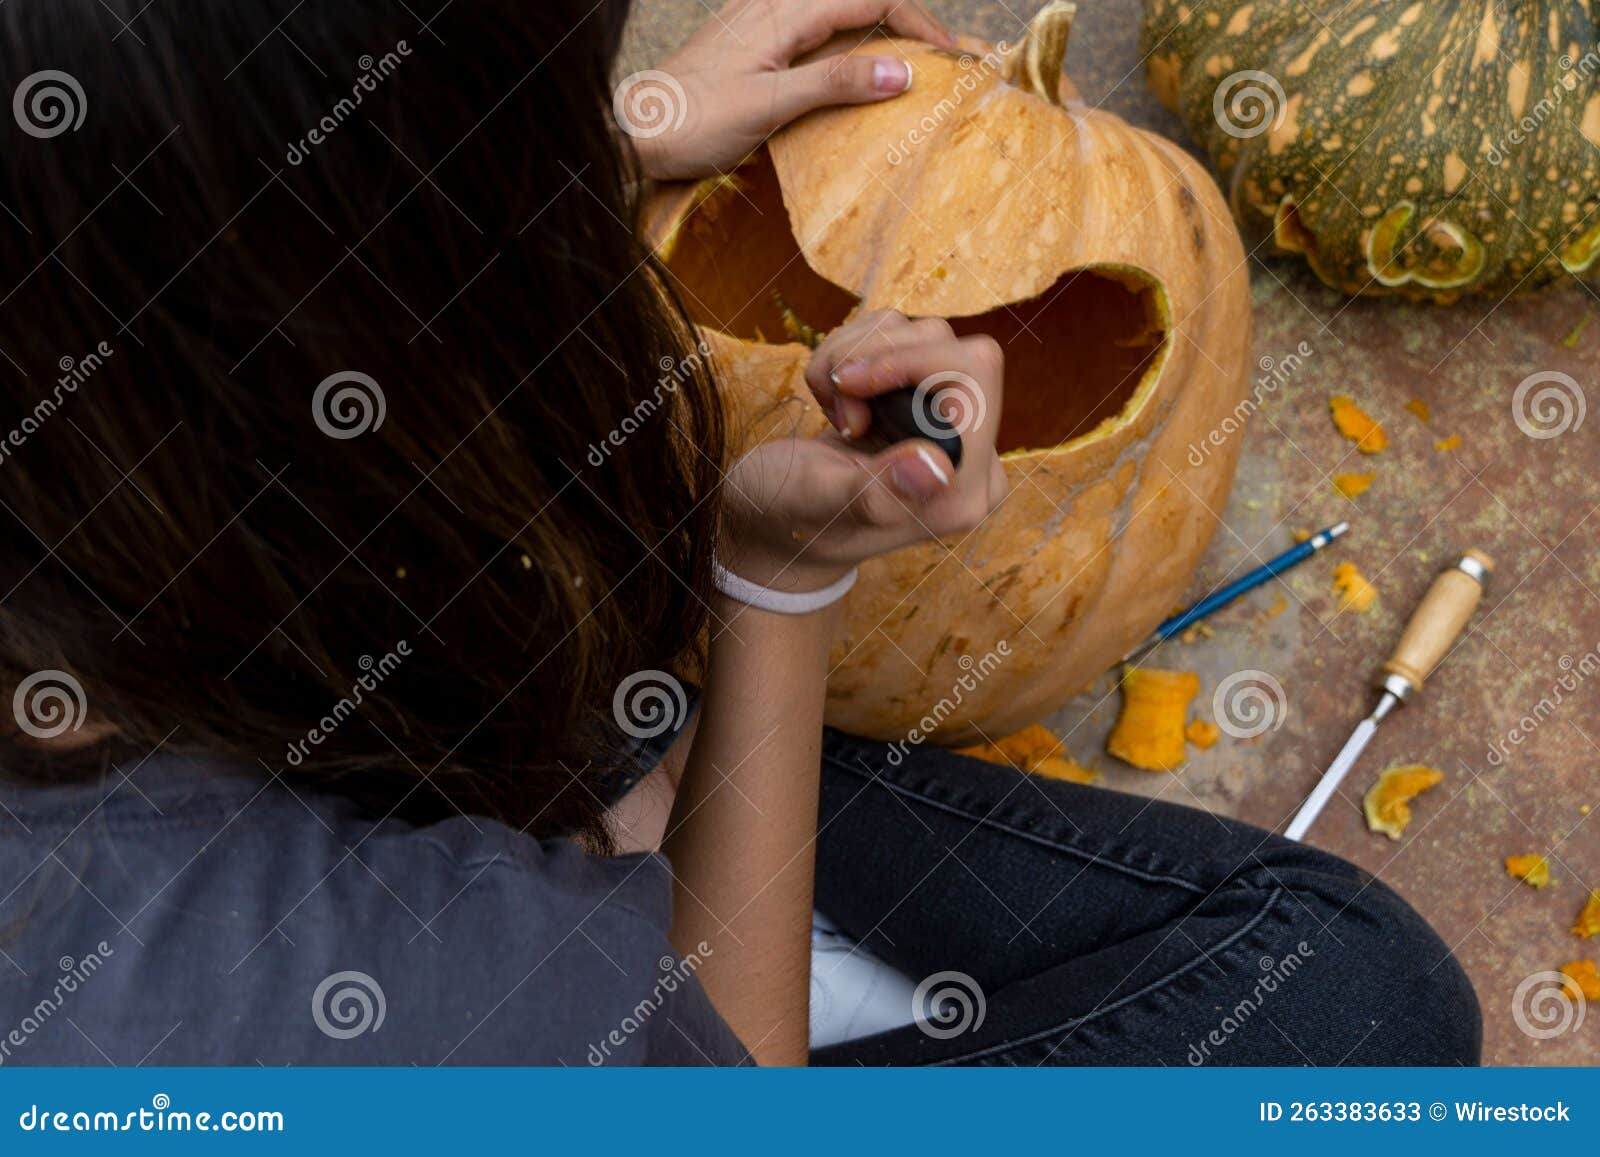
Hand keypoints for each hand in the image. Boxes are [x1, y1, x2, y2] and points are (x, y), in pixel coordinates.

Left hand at [621, 0, 957, 181]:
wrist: (635, 134)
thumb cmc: (693, 122)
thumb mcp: (770, 106)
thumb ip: (835, 84)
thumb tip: (903, 72)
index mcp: (785, 11)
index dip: (918, 22)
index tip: (951, 56)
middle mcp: (774, 4)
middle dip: (905, 22)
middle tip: (941, 60)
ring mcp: (759, 19)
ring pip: (836, 11)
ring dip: (876, 29)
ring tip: (908, 65)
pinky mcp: (750, 41)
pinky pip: (811, 28)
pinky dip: (845, 42)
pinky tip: (853, 70)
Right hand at [721, 310, 1007, 592]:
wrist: (774, 515)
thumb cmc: (790, 516)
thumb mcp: (820, 501)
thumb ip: (878, 492)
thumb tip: (936, 467)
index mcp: (961, 491)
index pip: (974, 372)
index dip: (908, 359)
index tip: (849, 384)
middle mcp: (970, 458)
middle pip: (948, 345)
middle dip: (878, 355)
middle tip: (837, 402)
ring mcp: (950, 427)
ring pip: (922, 335)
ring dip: (858, 353)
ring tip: (831, 405)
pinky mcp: (926, 402)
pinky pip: (903, 337)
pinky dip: (856, 352)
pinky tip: (838, 400)